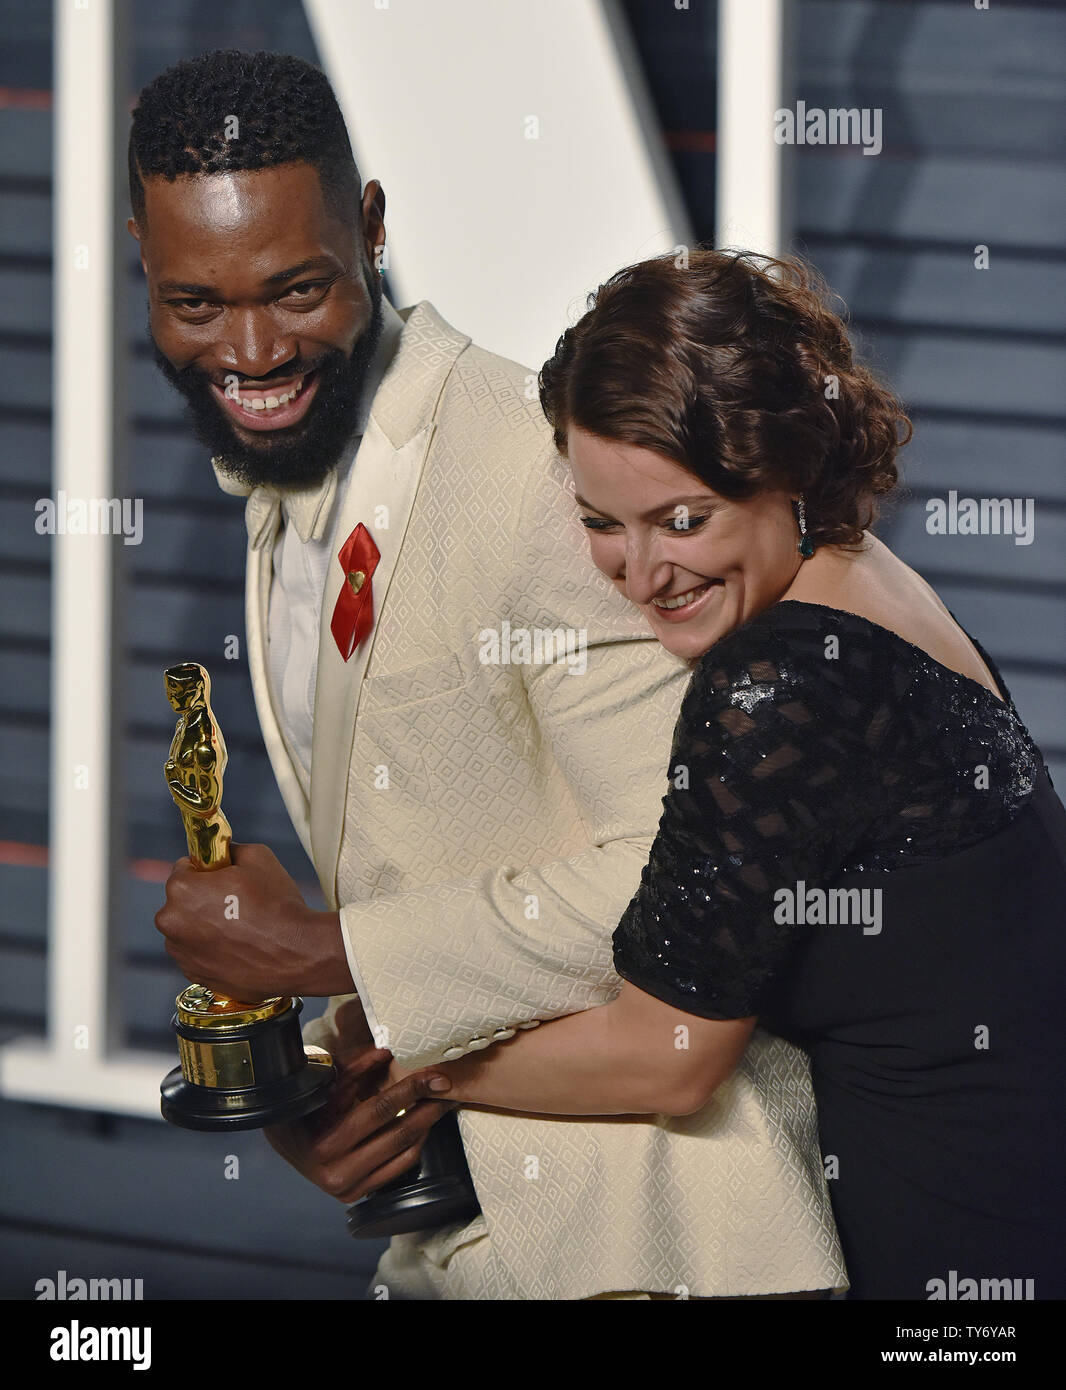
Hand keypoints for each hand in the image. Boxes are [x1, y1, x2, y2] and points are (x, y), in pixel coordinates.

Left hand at [154, 842, 353, 998]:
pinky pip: (196, 954)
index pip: (184, 868)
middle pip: (182, 901)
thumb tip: (223, 854)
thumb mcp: (258, 857)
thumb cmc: (277, 904)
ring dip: (204, 926)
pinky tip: (238, 947)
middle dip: (202, 899)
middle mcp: (171, 922)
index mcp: (181, 889)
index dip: (207, 870)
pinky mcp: (194, 975)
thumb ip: (230, 850)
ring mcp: (181, 953)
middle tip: (236, 903)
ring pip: (188, 929)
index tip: (225, 878)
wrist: (297, 954)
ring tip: (240, 928)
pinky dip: (211, 949)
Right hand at [265, 1051, 454, 1204]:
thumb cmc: (307, 1102)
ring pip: (403, 1152)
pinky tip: (424, 1125)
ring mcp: (346, 1187)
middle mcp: (334, 1169)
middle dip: (428, 1106)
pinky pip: (399, 1168)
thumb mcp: (326, 1080)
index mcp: (323, 1138)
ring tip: (442, 1102)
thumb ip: (358, 1066)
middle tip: (448, 1087)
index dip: (412, 1088)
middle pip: (397, 1132)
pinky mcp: (356, 1194)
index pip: (380, 1108)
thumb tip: (390, 1050)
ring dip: (428, 1125)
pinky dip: (416, 1144)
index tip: (436, 1075)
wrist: (284, 1140)